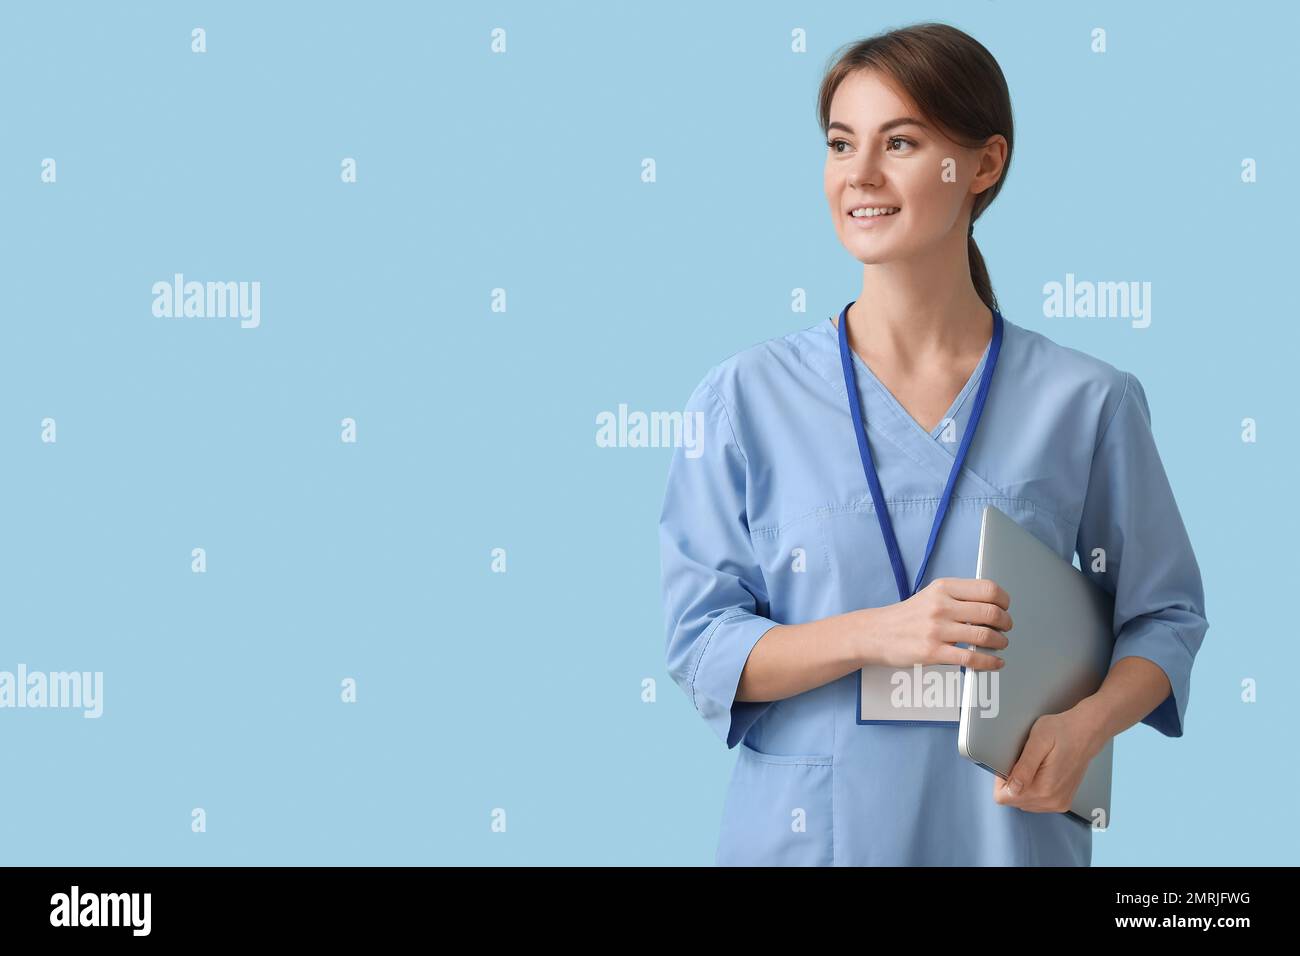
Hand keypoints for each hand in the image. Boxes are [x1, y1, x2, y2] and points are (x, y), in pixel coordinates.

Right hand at [867, 577, 1010, 671]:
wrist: (876, 633)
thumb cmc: (908, 616)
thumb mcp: (932, 595)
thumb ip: (959, 597)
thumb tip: (993, 607)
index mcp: (943, 588)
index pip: (988, 589)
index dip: (1004, 601)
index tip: (1005, 608)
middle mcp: (941, 606)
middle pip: (991, 612)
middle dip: (1006, 623)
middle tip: (1005, 629)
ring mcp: (936, 630)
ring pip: (984, 636)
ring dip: (1000, 643)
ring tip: (1000, 645)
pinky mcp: (932, 652)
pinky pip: (971, 658)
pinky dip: (989, 662)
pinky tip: (995, 663)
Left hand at [993, 705, 1105, 812]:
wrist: (1087, 732)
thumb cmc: (1063, 731)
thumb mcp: (1037, 742)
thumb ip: (1023, 768)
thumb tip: (1012, 789)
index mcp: (1044, 790)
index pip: (1004, 798)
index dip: (1001, 780)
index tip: (1009, 764)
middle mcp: (1052, 802)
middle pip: (1014, 801)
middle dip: (1012, 783)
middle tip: (1022, 761)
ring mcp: (1059, 803)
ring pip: (1024, 802)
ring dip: (1022, 786)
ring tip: (1034, 765)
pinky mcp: (1063, 801)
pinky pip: (1037, 802)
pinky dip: (1033, 789)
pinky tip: (1041, 772)